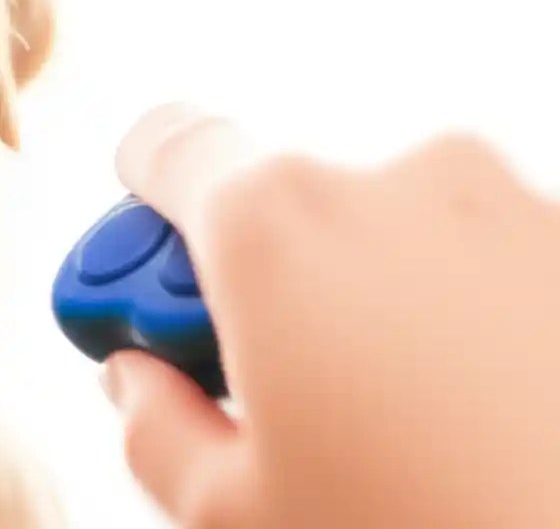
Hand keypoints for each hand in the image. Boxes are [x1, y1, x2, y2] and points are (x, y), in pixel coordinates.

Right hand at [103, 104, 559, 527]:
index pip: (166, 154)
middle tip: (280, 398)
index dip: (140, 224)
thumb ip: (153, 427)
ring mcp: (510, 204)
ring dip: (371, 310)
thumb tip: (137, 383)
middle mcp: (396, 180)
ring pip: (390, 239)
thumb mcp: (232, 517)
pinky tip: (489, 423)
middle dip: (261, 292)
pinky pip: (488, 263)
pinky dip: (466, 321)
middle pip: (279, 207)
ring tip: (407, 434)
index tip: (152, 294)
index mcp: (277, 227)